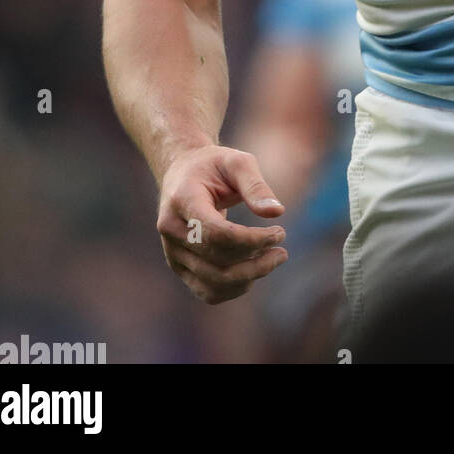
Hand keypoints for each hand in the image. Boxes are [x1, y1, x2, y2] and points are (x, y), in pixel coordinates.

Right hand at [156, 146, 287, 303]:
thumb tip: (277, 212)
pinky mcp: (180, 266)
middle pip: (216, 261)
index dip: (251, 240)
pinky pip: (207, 291)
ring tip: (274, 259)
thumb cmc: (214, 165)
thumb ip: (256, 185)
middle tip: (282, 251)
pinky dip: (235, 288)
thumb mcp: (237, 162)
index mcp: (182, 200)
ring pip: (212, 282)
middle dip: (256, 261)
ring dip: (249, 277)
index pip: (216, 233)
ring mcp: (172, 252)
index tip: (280, 232)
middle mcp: (171, 230)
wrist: (183, 173)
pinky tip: (254, 271)